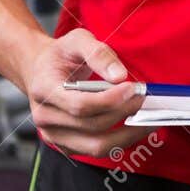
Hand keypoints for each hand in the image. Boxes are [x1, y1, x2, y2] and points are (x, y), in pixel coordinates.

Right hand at [23, 28, 154, 156]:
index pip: (79, 104)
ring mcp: (53, 135)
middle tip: (145, 99)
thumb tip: (120, 75)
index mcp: (44, 89)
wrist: (41, 71)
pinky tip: (135, 127)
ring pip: (96, 146)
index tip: (132, 88)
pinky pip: (97, 150)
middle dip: (124, 113)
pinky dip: (121, 142)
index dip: (109, 100)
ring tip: (148, 120)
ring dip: (127, 135)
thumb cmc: (61, 55)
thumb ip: (98, 53)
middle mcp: (44, 117)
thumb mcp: (77, 40)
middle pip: (92, 125)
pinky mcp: (66, 146)